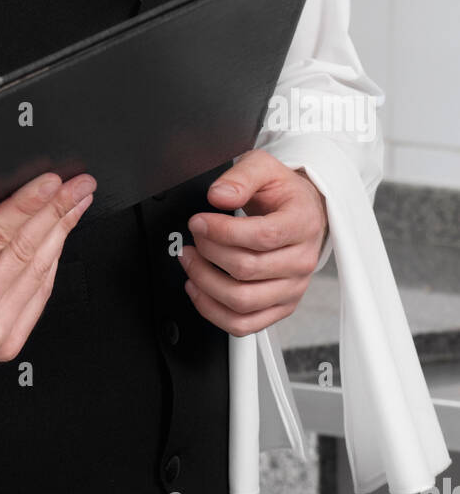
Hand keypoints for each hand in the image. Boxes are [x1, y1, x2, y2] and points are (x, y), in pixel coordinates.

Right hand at [0, 171, 94, 362]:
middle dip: (57, 211)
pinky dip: (52, 262)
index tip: (51, 181)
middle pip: (25, 251)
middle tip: (78, 184)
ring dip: (61, 233)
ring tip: (75, 204)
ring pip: (39, 272)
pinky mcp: (5, 345)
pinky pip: (38, 295)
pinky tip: (58, 237)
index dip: (26, 205)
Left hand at [179, 149, 328, 336]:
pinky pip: (244, 324)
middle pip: (247, 269)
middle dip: (208, 252)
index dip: (222, 231)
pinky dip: (213, 310)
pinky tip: (199, 289)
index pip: (261, 236)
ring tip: (190, 261)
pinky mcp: (281, 307)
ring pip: (242, 301)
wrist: (303, 212)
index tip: (199, 221)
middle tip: (193, 237)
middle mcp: (301, 260)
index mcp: (302, 223)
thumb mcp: (264, 168)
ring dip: (205, 282)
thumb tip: (219, 196)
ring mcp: (292, 288)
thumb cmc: (283, 193)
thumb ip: (241, 177)